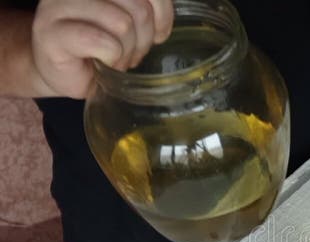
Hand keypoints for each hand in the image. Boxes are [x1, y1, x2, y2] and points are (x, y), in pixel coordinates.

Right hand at [31, 0, 173, 97]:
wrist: (62, 72)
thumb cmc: (99, 46)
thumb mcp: (129, 20)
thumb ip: (144, 8)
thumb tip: (164, 14)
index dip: (163, 11)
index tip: (158, 34)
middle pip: (138, 8)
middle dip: (143, 39)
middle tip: (130, 53)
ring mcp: (59, 6)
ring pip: (122, 24)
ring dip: (125, 51)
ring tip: (114, 59)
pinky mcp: (51, 32)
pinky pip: (101, 41)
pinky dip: (110, 58)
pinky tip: (101, 62)